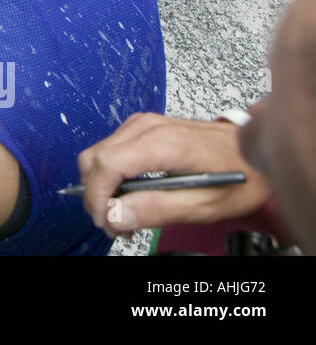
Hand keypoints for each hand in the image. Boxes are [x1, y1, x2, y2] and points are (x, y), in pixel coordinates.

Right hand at [77, 113, 270, 235]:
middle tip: (114, 223)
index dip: (97, 197)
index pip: (107, 165)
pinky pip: (110, 150)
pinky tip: (129, 194)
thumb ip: (158, 209)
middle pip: (94, 158)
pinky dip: (111, 175)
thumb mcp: (206, 204)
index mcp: (163, 143)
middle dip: (95, 195)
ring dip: (102, 187)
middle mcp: (148, 127)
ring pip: (97, 154)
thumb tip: (116, 215)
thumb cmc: (239, 176)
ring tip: (124, 213)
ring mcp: (143, 124)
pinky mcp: (143, 127)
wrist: (254, 150)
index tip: (106, 221)